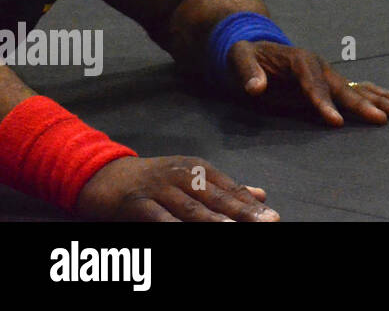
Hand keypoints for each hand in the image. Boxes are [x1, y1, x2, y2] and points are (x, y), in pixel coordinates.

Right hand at [75, 155, 277, 221]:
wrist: (103, 174)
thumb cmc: (154, 180)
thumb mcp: (191, 178)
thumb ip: (225, 189)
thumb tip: (261, 195)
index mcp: (199, 169)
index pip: (230, 189)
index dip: (250, 205)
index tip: (271, 217)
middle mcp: (183, 175)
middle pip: (216, 198)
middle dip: (242, 212)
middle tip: (266, 222)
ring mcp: (160, 188)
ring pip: (191, 208)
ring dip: (213, 221)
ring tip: (233, 229)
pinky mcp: (137, 203)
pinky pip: (158, 217)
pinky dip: (172, 225)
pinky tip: (185, 233)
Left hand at [228, 41, 388, 125]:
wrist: (258, 47)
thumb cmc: (247, 55)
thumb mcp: (239, 58)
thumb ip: (247, 72)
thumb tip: (255, 88)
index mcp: (301, 60)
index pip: (313, 84)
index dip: (324, 102)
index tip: (336, 122)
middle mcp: (321, 66)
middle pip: (344, 88)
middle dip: (363, 105)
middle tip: (381, 120)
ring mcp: (329, 74)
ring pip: (359, 89)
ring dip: (381, 100)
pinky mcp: (332, 83)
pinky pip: (360, 90)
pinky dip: (380, 96)